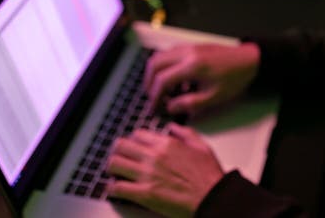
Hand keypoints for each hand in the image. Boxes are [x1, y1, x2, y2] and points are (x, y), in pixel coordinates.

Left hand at [107, 123, 223, 216]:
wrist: (212, 198)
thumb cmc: (209, 175)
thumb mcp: (202, 146)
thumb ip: (186, 133)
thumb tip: (173, 127)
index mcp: (167, 144)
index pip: (138, 134)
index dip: (134, 140)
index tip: (134, 145)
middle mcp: (154, 156)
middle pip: (121, 145)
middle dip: (118, 151)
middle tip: (120, 157)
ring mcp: (147, 175)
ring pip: (114, 164)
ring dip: (113, 168)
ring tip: (116, 172)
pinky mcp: (144, 194)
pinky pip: (117, 188)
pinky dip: (113, 188)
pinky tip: (117, 189)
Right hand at [144, 41, 259, 116]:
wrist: (248, 60)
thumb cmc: (233, 79)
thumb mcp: (213, 97)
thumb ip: (189, 104)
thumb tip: (169, 107)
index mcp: (192, 66)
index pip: (162, 80)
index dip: (154, 97)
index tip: (154, 108)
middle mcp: (186, 52)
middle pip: (154, 64)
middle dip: (149, 82)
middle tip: (152, 97)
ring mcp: (188, 46)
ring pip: (159, 55)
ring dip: (155, 72)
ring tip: (160, 89)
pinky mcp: (192, 45)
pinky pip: (169, 52)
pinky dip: (164, 64)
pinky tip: (173, 78)